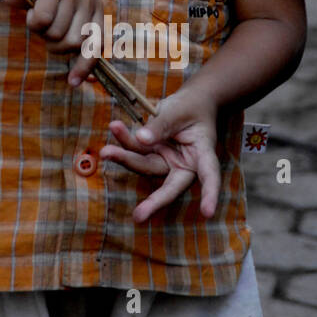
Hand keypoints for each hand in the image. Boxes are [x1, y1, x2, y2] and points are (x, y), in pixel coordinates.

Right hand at [1, 0, 102, 82]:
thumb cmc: (44, 7)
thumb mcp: (64, 27)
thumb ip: (77, 49)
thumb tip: (87, 81)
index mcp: (97, 11)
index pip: (98, 45)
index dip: (84, 64)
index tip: (73, 82)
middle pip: (73, 43)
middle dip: (54, 44)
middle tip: (46, 30)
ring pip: (56, 33)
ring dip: (41, 32)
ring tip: (39, 16)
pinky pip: (42, 20)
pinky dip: (32, 21)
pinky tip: (31, 10)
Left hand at [99, 85, 220, 222]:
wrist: (189, 100)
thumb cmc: (191, 106)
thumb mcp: (179, 111)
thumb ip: (161, 125)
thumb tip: (140, 140)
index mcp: (202, 154)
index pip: (209, 176)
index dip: (209, 194)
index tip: (207, 213)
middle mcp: (184, 163)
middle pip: (169, 186)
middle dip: (154, 201)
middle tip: (138, 216)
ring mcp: (165, 160)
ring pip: (144, 165)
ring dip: (124, 158)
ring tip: (106, 152)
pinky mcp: (150, 153)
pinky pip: (134, 149)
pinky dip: (123, 139)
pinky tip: (115, 127)